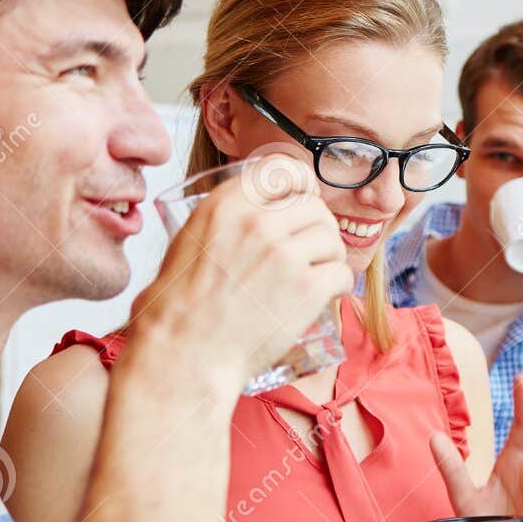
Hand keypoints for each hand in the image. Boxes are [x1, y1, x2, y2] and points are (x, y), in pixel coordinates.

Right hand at [129, 158, 351, 393]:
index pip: (284, 170)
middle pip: (315, 208)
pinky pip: (342, 274)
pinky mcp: (306, 288)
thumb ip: (230, 219)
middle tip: (310, 252)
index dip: (303, 185)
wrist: (184, 352)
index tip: (306, 199)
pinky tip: (322, 296)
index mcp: (226, 204)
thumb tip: (267, 209)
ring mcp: (284, 254)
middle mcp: (257, 222)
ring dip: (329, 258)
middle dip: (318, 229)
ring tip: (313, 277)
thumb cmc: (180, 306)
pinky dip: (338, 286)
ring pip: (333, 239)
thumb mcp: (192, 240)